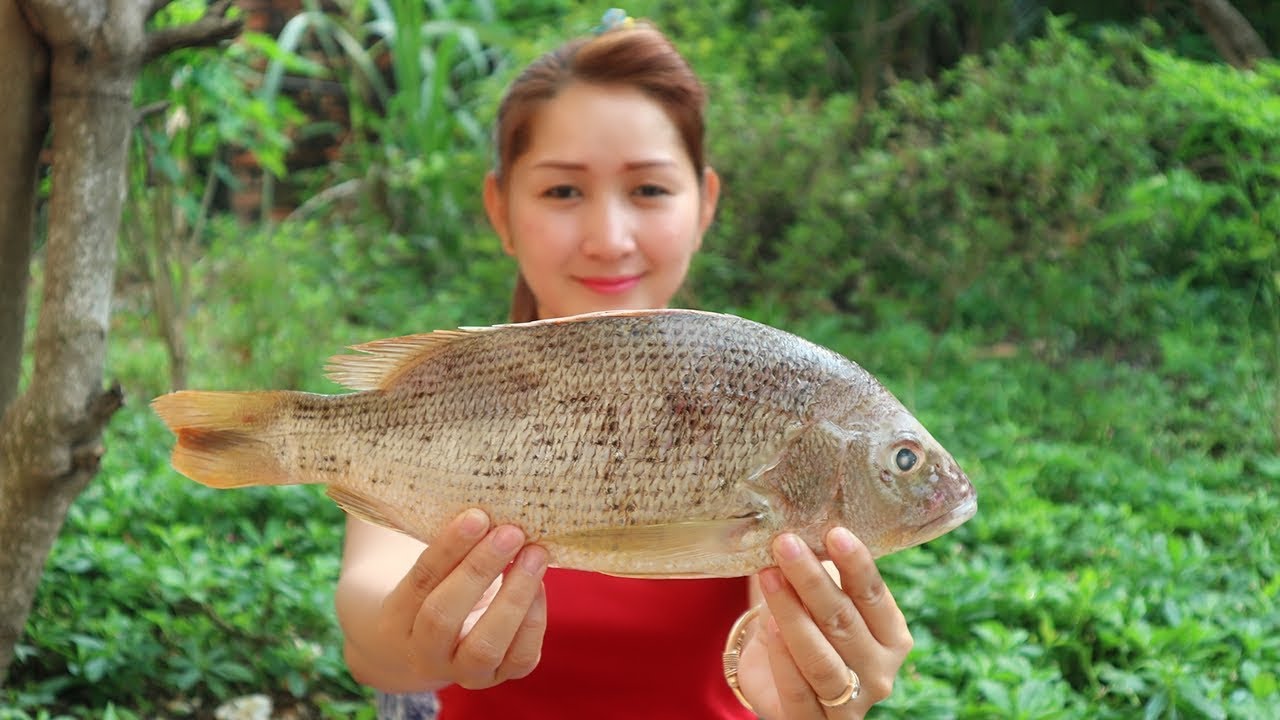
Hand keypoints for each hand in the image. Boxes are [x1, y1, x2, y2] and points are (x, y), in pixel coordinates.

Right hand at [377, 508, 549, 689]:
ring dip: (514, 596)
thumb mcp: (433, 568)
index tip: (476, 516)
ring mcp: (461, 673)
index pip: (420, 581)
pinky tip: (539, 583)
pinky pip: (520, 657)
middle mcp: (423, 653)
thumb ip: (453, 545)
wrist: (432, 644)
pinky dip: (534, 619)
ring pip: (484, 646)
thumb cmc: (437, 586)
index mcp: (396, 619)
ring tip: (536, 553)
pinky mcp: (499, 678)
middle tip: (511, 532)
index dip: (448, 548)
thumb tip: (491, 506)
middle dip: (480, 570)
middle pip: (443, 617)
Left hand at [737, 528, 911, 717]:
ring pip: (821, 658)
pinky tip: (768, 623)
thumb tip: (800, 520)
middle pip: (844, 622)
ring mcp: (850, 704)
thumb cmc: (809, 627)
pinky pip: (798, 690)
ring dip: (792, 613)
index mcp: (892, 637)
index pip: (875, 596)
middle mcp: (879, 673)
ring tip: (768, 574)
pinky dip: (783, 656)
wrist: (782, 683)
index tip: (833, 532)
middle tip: (785, 543)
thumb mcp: (821, 600)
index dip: (856, 564)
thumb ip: (822, 570)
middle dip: (812, 579)